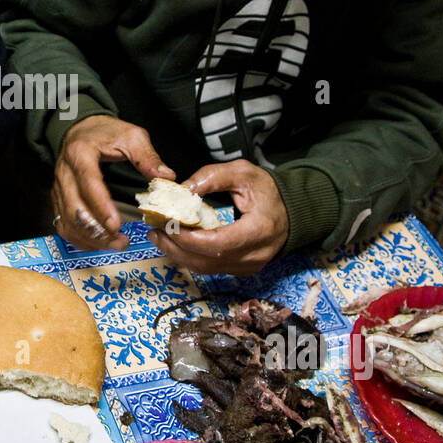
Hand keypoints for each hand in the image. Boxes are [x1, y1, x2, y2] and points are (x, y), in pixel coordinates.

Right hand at [52, 114, 174, 250]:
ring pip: (67, 221)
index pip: (88, 183)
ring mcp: (58, 188)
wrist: (80, 130)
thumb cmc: (106, 133)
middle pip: (74, 209)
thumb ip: (147, 156)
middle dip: (97, 231)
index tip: (117, 225)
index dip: (101, 207)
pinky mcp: (58, 200)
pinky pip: (63, 225)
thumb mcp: (131, 135)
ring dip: (90, 239)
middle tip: (121, 242)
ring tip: (115, 244)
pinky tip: (99, 244)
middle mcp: (64, 173)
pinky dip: (79, 239)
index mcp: (80, 154)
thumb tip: (166, 177)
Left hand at [146, 160, 288, 275]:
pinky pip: (210, 269)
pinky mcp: (240, 270)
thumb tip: (184, 189)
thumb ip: (213, 177)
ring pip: (205, 269)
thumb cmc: (267, 192)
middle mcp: (255, 255)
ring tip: (158, 236)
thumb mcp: (243, 173)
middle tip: (154, 231)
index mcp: (259, 230)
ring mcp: (248, 266)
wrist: (287, 212)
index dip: (190, 239)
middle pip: (208, 261)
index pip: (219, 244)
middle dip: (176, 247)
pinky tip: (175, 243)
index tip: (168, 225)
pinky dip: (189, 257)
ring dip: (178, 254)